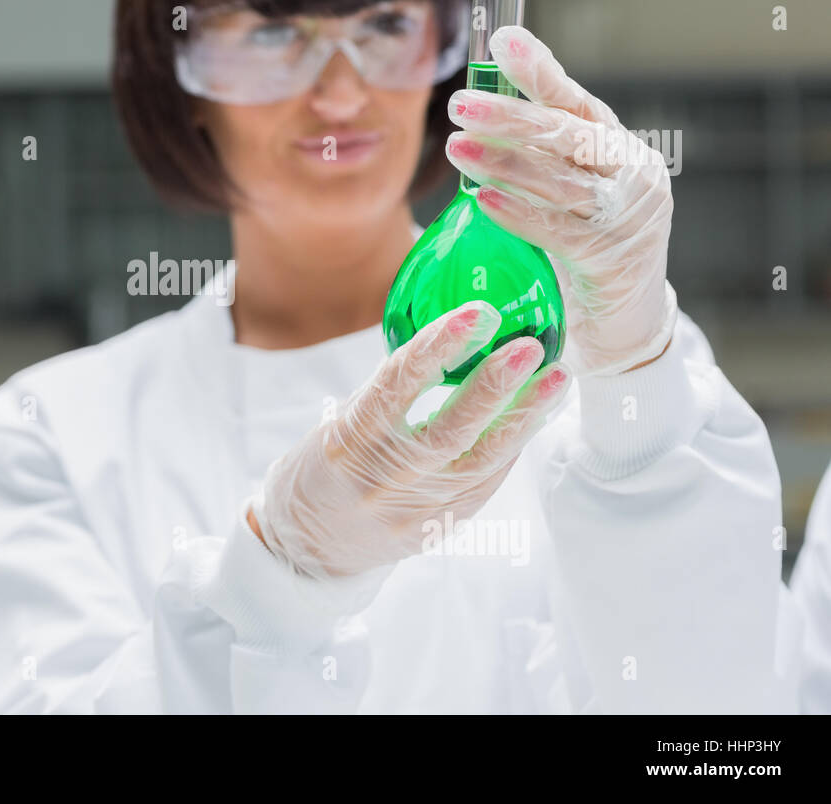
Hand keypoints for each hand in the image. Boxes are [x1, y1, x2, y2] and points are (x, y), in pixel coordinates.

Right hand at [255, 300, 570, 579]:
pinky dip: (510, 448)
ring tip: (555, 379)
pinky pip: (483, 485)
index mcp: (348, 443)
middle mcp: (382, 480)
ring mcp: (414, 511)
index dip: (438, 347)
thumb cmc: (320, 473)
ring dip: (523, 417)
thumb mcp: (336, 425)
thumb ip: (387, 393)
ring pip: (480, 462)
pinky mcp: (438, 530)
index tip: (475, 314)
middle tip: (529, 347)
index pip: (397, 387)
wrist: (307, 549)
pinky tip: (532, 417)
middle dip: (494, 386)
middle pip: (449, 432)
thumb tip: (447, 343)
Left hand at [445, 25, 676, 377]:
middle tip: (460, 105)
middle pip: (565, 135)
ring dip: (503, 162)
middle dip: (509, 117)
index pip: (573, 99)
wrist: (624, 316)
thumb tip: (478, 112)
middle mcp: (629, 172)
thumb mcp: (566, 189)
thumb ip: (536, 154)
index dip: (539, 69)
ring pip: (558, 180)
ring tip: (457, 148)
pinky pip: (557, 230)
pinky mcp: (609, 256)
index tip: (503, 40)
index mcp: (615, 146)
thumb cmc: (587, 242)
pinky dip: (518, 213)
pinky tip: (483, 199)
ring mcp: (626, 215)